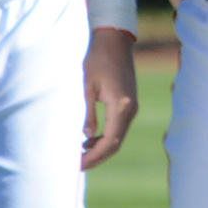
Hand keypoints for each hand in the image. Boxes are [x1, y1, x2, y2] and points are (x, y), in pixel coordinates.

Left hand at [81, 28, 138, 168]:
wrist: (115, 41)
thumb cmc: (98, 59)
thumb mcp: (86, 86)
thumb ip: (87, 113)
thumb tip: (85, 137)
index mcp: (121, 106)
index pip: (110, 141)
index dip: (94, 156)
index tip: (77, 165)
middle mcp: (130, 109)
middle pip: (116, 143)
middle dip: (97, 157)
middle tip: (76, 166)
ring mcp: (131, 107)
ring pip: (117, 137)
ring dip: (100, 149)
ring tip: (79, 155)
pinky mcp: (128, 104)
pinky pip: (118, 128)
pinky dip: (105, 138)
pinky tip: (88, 140)